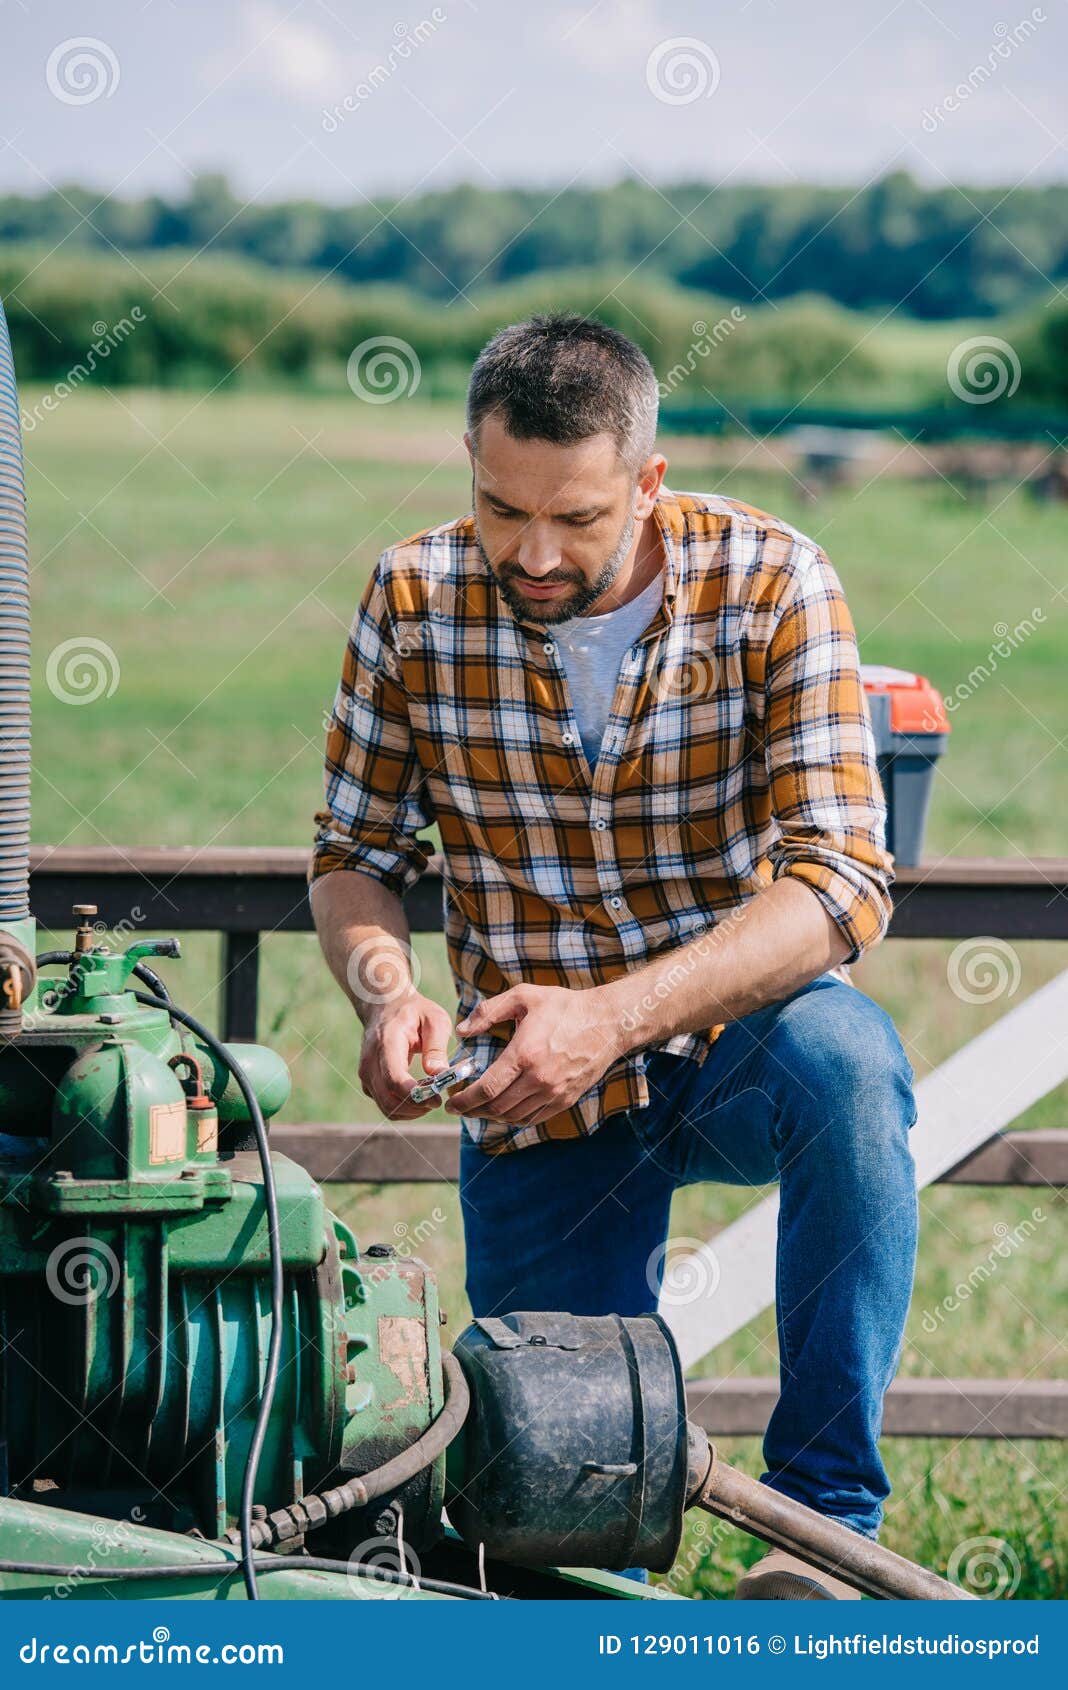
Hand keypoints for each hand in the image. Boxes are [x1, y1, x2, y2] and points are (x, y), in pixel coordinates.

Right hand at [358, 991, 454, 1120]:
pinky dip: (403, 1108)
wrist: (384, 1006)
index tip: (437, 1099)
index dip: (416, 1096)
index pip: (394, 1079)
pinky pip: (385, 1105)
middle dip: (416, 1107)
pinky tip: (419, 1095)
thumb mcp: (434, 1019)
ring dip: (411, 1110)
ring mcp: (365, 1074)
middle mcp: (370, 1061)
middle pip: (388, 1099)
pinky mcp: (368, 1083)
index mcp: (386, 1043)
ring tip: (430, 1096)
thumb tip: (439, 1074)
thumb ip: (436, 1047)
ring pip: (386, 1107)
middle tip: (437, 1100)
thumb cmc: (414, 1012)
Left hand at [445, 983, 623, 1127]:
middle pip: (497, 1108)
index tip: (451, 1102)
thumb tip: (462, 1030)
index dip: (465, 1100)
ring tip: (478, 1108)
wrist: (607, 1022)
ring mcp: (554, 1092)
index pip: (487, 1089)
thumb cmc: (564, 1007)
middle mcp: (540, 1079)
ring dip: (491, 1117)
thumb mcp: (524, 996)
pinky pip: (533, 1118)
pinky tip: (503, 1110)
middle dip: (472, 1111)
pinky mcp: (565, 1099)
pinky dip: (513, 1119)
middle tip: (458, 1107)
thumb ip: (488, 1012)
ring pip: (514, 1117)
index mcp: (525, 1054)